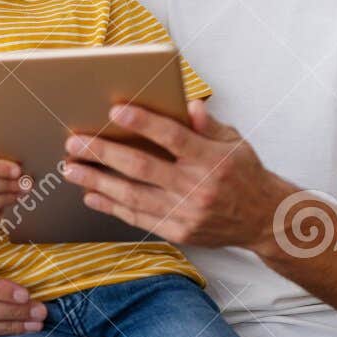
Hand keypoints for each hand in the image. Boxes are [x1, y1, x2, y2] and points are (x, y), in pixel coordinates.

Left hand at [59, 98, 287, 248]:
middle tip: (75, 142)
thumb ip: (207, 124)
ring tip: (71, 169)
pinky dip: (112, 207)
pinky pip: (139, 219)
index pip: (173, 137)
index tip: (114, 111)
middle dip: (104, 153)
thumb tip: (188, 104)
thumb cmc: (243, 173)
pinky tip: (91, 195)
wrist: (264, 219)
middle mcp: (198, 187)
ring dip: (98, 182)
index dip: (143, 123)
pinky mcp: (180, 233)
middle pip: (142, 167)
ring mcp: (187, 213)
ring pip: (133, 196)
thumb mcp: (234, 141)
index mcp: (212, 159)